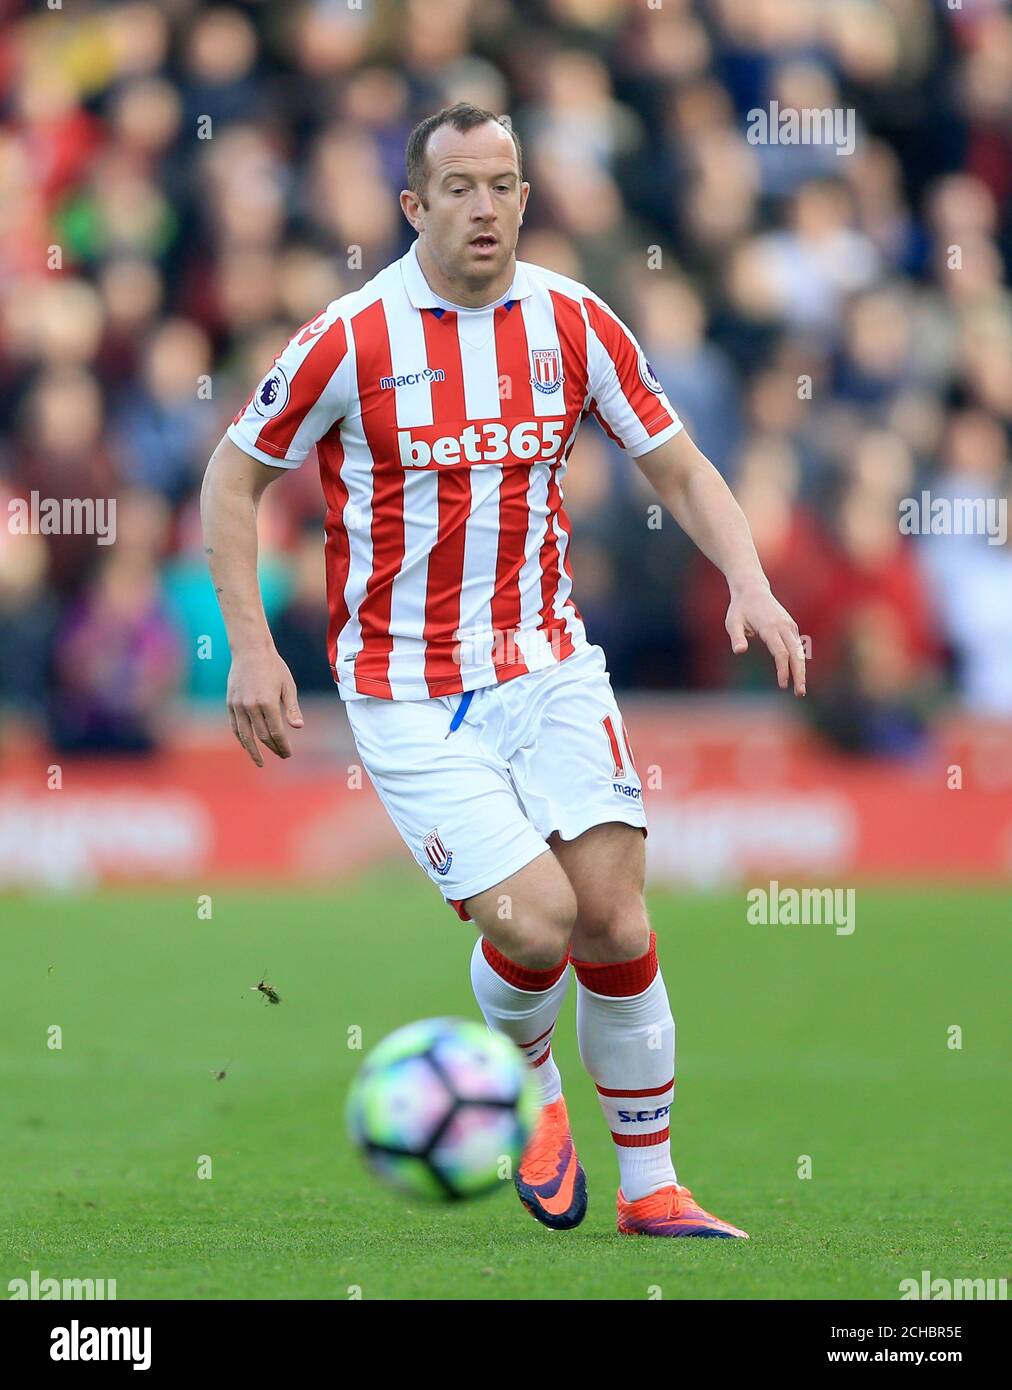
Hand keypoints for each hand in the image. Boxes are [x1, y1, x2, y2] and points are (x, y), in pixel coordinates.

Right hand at [227, 647, 303, 764]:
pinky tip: (248, 746)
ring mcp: (238, 705)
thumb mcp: (288, 686)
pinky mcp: (230, 703)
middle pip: (262, 736)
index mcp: (267, 702)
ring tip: (259, 761)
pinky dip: (241, 738)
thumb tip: (299, 727)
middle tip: (282, 755)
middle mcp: (251, 706)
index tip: (288, 753)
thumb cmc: (274, 667)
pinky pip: (235, 726)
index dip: (282, 745)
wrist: (250, 650)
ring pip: (245, 735)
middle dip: (273, 748)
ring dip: (253, 750)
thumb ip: (292, 708)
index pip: (276, 732)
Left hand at [726, 579, 806, 695]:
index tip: (782, 685)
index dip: (783, 670)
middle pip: (796, 654)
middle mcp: (784, 627)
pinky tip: (797, 675)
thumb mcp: (732, 622)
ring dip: (801, 670)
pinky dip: (799, 661)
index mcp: (770, 627)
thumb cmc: (740, 608)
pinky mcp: (791, 627)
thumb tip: (740, 651)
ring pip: (799, 652)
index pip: (781, 653)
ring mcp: (790, 626)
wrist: (753, 589)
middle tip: (800, 693)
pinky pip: (797, 647)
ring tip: (800, 689)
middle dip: (799, 674)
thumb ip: (736, 637)